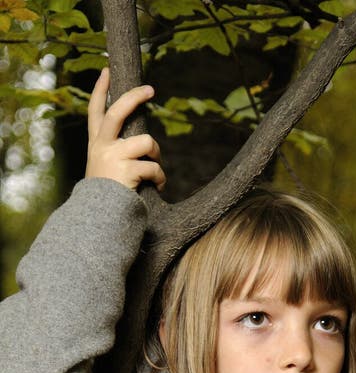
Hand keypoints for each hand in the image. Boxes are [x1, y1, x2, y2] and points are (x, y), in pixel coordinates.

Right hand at [85, 68, 165, 191]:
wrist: (100, 220)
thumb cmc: (107, 198)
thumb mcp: (105, 170)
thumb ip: (117, 153)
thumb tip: (145, 143)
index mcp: (96, 145)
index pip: (96, 111)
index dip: (100, 90)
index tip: (107, 70)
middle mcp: (101, 146)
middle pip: (118, 111)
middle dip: (134, 96)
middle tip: (150, 89)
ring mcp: (113, 157)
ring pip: (147, 141)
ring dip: (157, 156)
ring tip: (155, 173)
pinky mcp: (127, 170)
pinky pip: (154, 167)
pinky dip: (160, 178)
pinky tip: (158, 187)